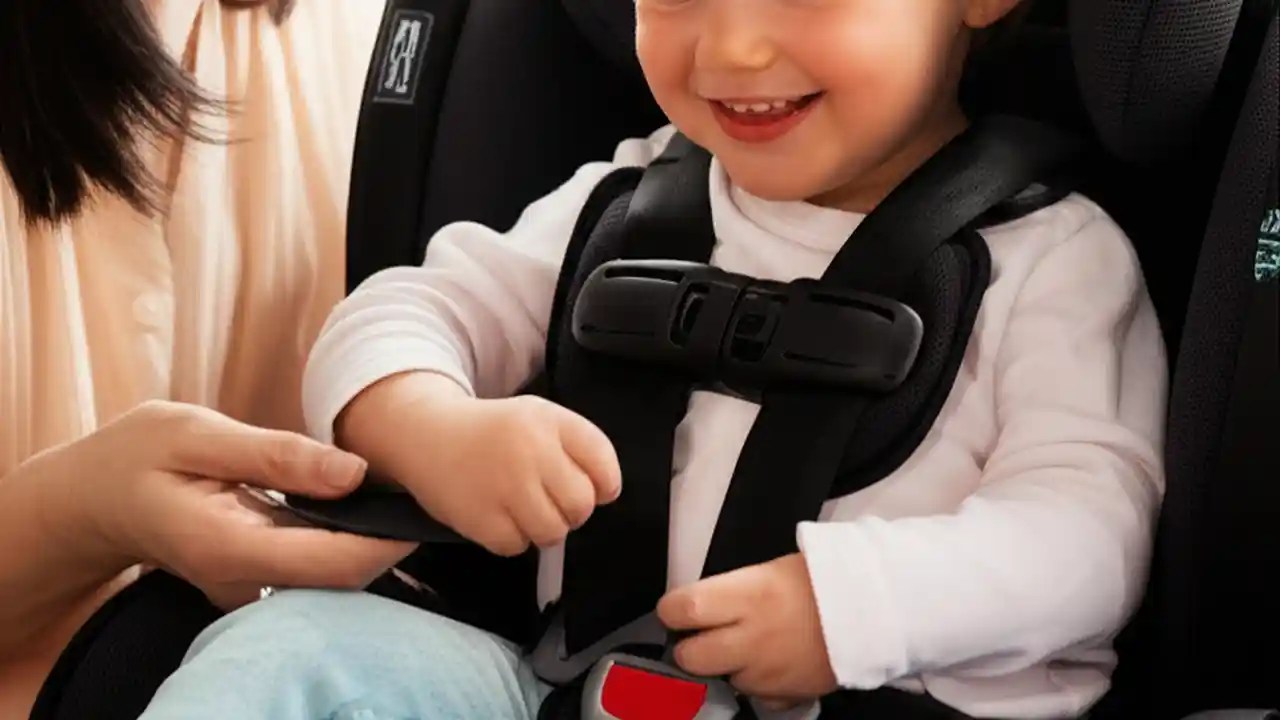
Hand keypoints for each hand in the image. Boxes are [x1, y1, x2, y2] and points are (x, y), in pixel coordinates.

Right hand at [51, 400, 415, 609]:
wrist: (92, 497)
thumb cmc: (139, 456)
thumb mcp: (199, 433)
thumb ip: (278, 455)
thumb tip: (355, 474)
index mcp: (231, 546)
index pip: (336, 563)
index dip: (391, 540)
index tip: (423, 505)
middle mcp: (244, 581)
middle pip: (345, 576)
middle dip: (389, 538)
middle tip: (414, 488)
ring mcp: (250, 588)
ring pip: (334, 574)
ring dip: (368, 536)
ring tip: (387, 488)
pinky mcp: (256, 579)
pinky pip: (315, 566)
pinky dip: (341, 536)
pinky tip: (346, 500)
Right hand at [337, 372, 621, 556]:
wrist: (426, 435)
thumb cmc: (492, 433)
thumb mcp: (538, 418)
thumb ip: (577, 447)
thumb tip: (607, 493)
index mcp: (549, 420)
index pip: (603, 462)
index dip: (604, 483)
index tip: (590, 486)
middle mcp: (530, 450)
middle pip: (582, 504)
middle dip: (571, 510)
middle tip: (548, 500)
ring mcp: (504, 485)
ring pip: (554, 531)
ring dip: (543, 527)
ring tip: (522, 508)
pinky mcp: (480, 518)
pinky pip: (518, 546)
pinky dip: (511, 538)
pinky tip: (498, 515)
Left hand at [656, 553, 837, 708]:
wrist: (876, 611)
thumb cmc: (822, 578)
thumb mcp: (770, 571)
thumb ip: (733, 592)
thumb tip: (702, 607)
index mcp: (745, 597)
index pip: (681, 610)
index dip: (673, 610)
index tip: (678, 609)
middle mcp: (749, 639)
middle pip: (690, 657)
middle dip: (690, 648)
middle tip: (703, 636)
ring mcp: (766, 673)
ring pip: (724, 679)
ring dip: (728, 667)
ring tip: (750, 647)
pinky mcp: (785, 696)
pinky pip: (757, 695)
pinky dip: (760, 684)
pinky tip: (775, 664)